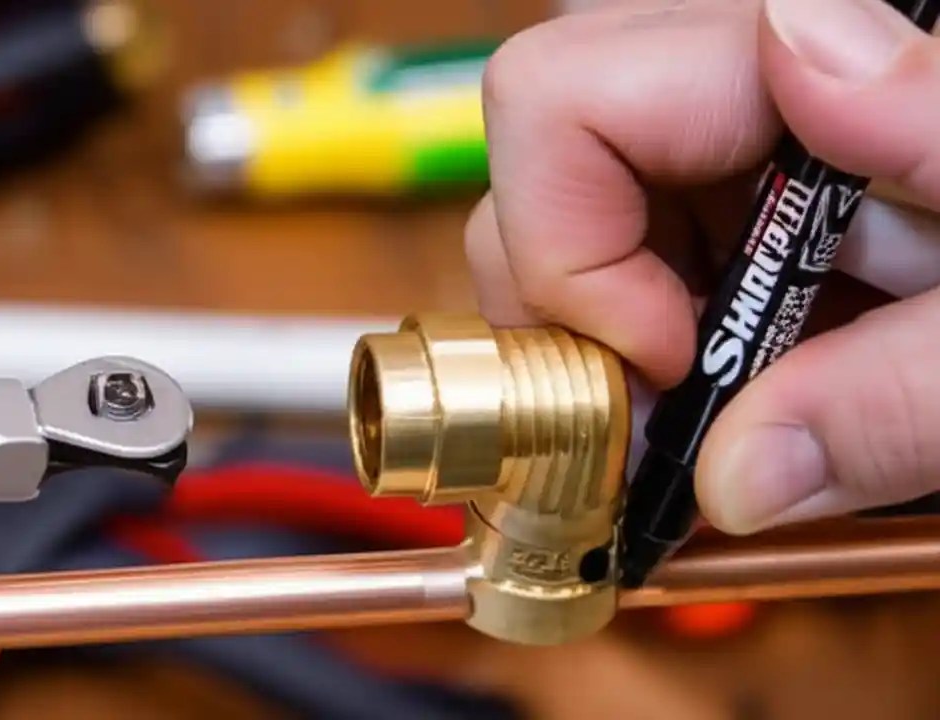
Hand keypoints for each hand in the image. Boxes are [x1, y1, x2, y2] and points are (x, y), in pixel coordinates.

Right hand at [468, 0, 939, 534]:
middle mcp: (750, 57)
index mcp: (813, 46)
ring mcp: (747, 107)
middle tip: (680, 399)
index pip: (559, 102)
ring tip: (751, 381)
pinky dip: (678, 319)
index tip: (668, 363)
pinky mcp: (760, 156)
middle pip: (546, 158)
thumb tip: (739, 480)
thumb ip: (908, 390)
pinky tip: (775, 355)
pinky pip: (651, 228)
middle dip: (579, 300)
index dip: (572, 253)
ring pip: (583, 205)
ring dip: (632, 321)